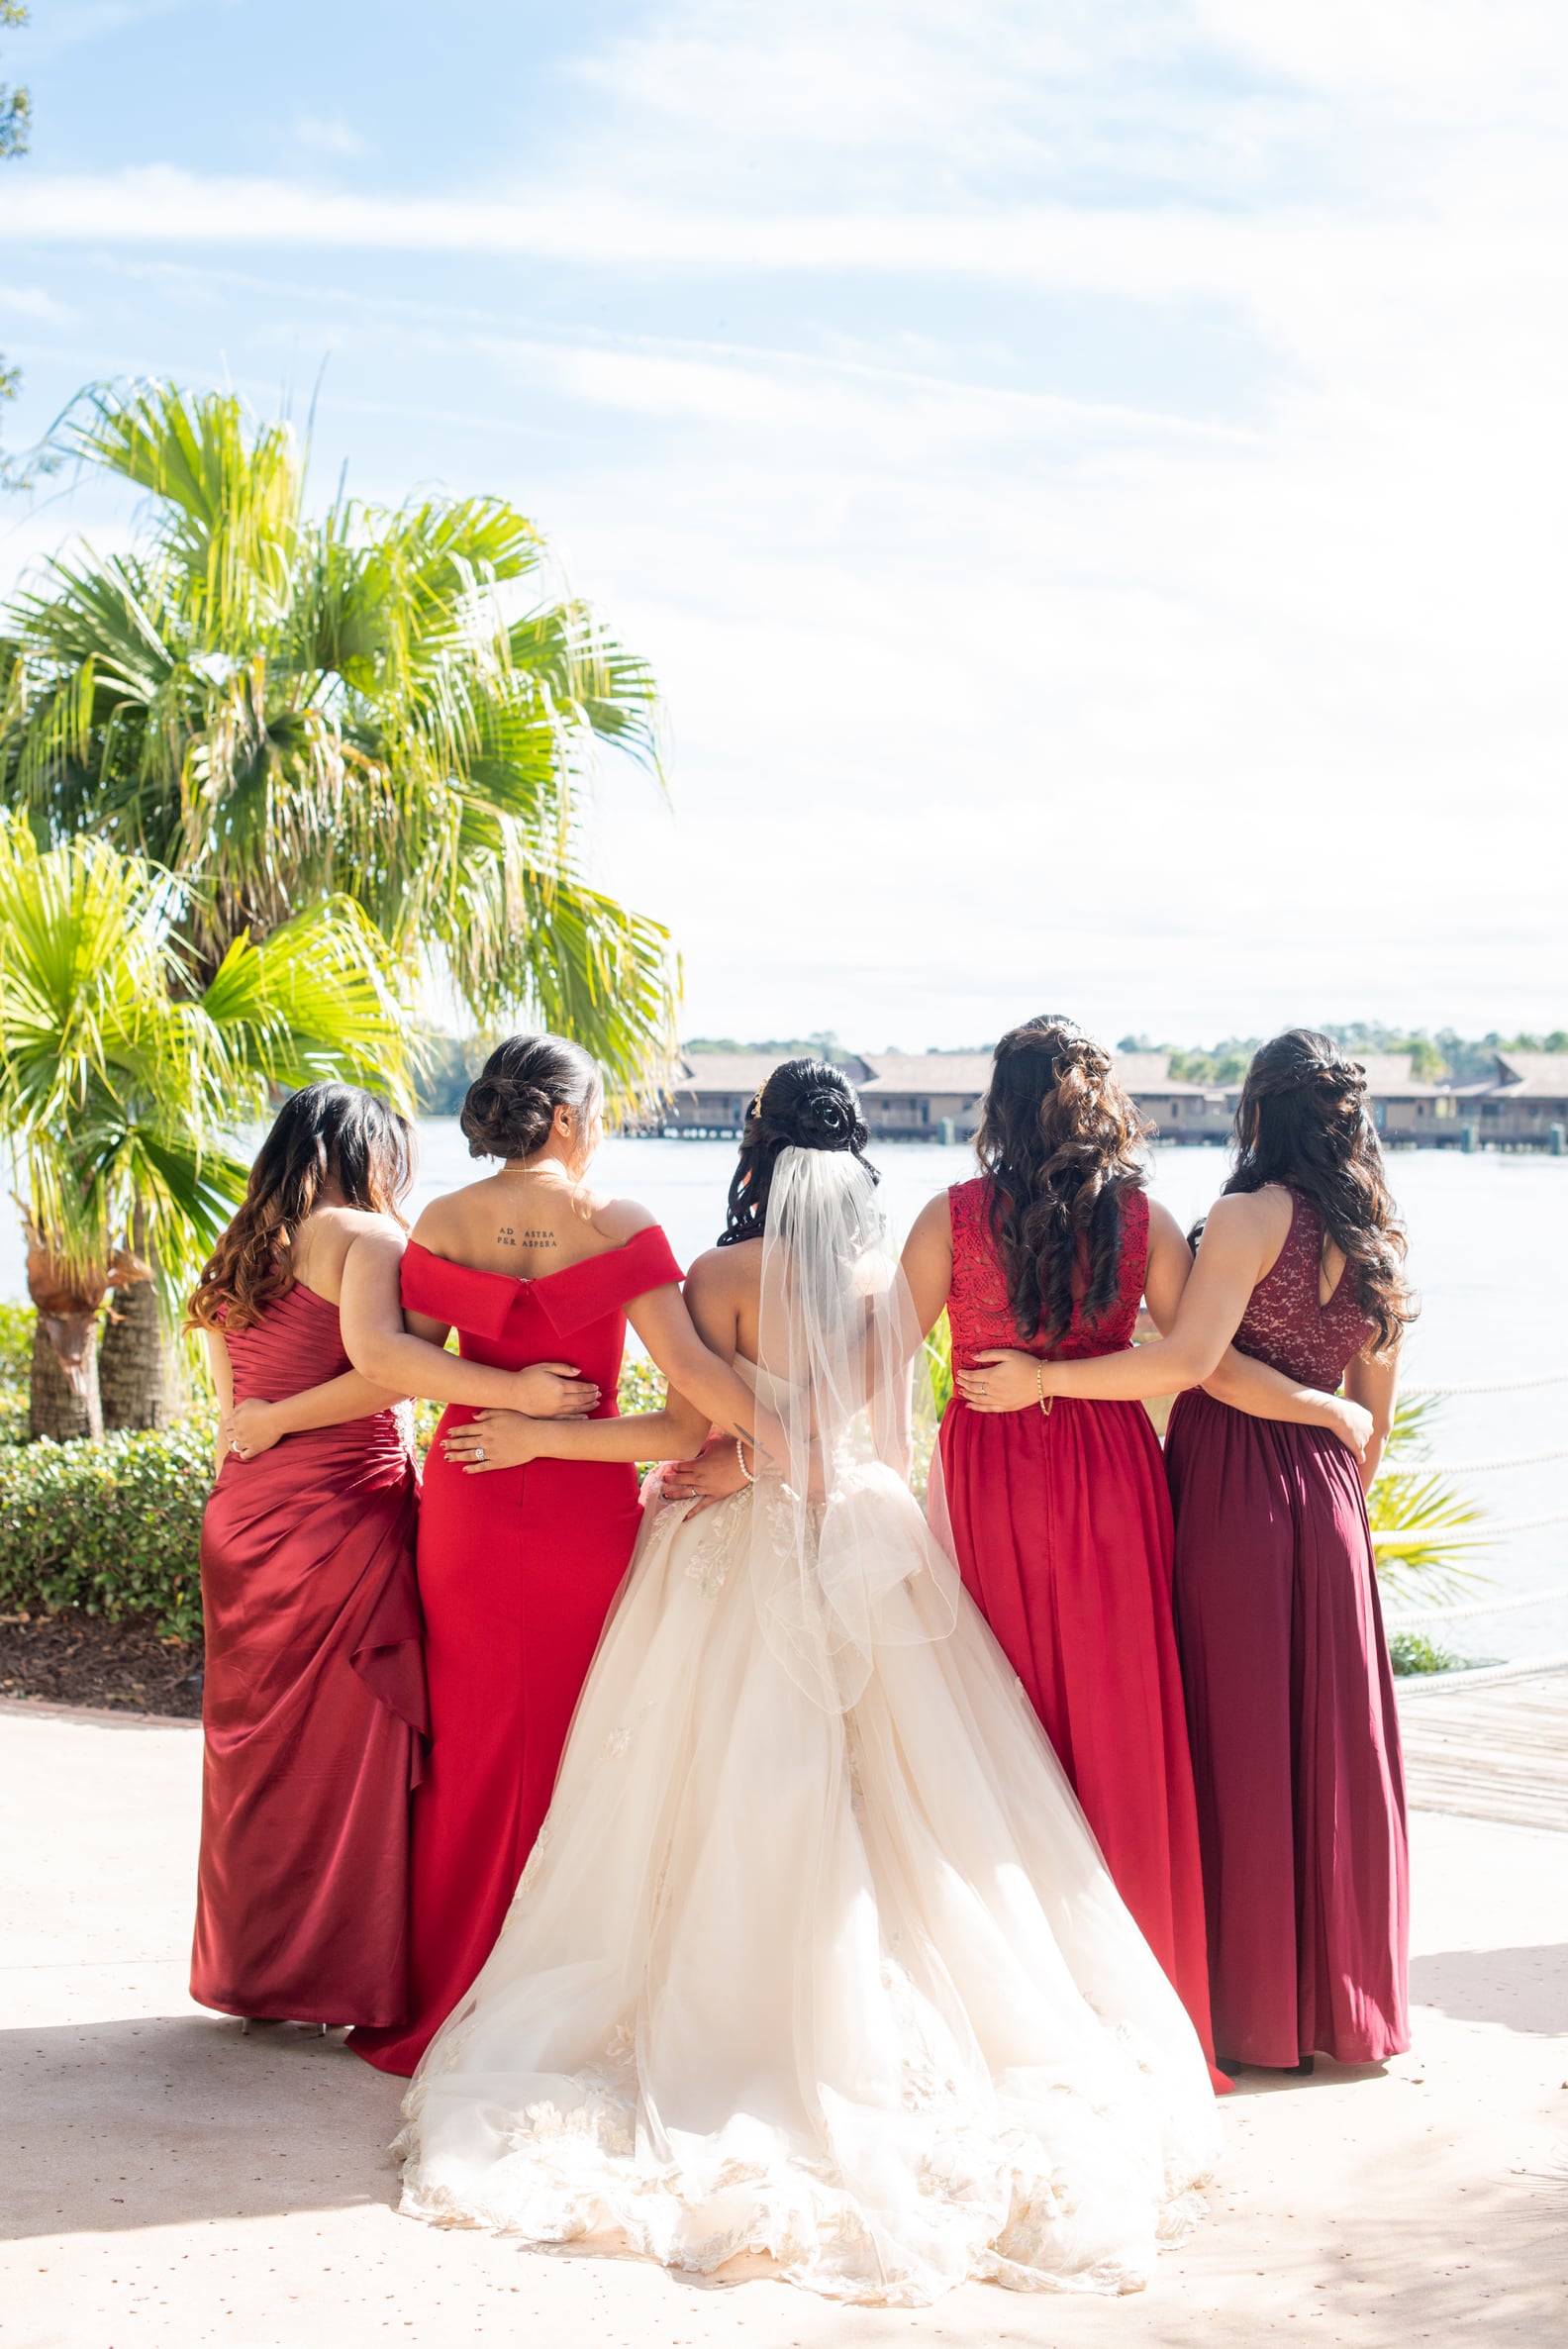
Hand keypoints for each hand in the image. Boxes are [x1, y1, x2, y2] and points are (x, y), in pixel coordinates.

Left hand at [225, 1398, 284, 1459]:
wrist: (277, 1418)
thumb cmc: (264, 1408)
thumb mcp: (248, 1402)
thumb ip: (237, 1409)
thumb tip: (232, 1415)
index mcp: (235, 1421)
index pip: (226, 1426)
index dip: (230, 1425)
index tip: (234, 1425)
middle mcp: (238, 1433)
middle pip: (228, 1437)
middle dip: (231, 1435)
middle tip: (237, 1434)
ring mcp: (246, 1442)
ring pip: (234, 1447)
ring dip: (235, 1445)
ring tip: (240, 1443)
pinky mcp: (255, 1449)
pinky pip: (244, 1456)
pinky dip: (243, 1454)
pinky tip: (246, 1451)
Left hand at [440, 1409, 554, 1474]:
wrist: (536, 1437)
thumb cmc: (522, 1422)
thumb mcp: (505, 1412)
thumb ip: (488, 1413)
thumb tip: (474, 1416)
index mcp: (487, 1427)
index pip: (466, 1429)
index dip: (456, 1432)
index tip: (448, 1433)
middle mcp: (486, 1440)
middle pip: (464, 1442)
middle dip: (452, 1444)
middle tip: (441, 1445)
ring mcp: (491, 1452)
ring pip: (469, 1455)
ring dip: (457, 1456)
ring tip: (447, 1457)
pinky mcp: (498, 1462)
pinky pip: (482, 1466)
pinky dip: (472, 1468)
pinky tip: (465, 1469)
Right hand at [510, 1360, 600, 1417]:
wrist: (512, 1393)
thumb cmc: (527, 1377)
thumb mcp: (545, 1367)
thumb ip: (562, 1368)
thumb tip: (578, 1372)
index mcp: (559, 1386)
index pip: (580, 1387)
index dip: (590, 1388)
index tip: (596, 1387)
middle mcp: (559, 1400)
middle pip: (580, 1399)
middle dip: (591, 1397)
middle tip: (599, 1395)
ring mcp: (554, 1410)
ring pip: (576, 1409)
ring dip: (588, 1407)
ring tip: (596, 1404)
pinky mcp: (549, 1417)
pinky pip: (567, 1419)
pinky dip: (577, 1418)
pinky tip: (584, 1418)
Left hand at [658, 1434, 745, 1516]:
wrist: (747, 1461)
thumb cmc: (731, 1449)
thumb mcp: (713, 1444)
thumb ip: (701, 1448)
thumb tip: (695, 1451)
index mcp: (697, 1463)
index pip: (679, 1466)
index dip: (672, 1467)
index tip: (667, 1467)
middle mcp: (699, 1477)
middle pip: (679, 1479)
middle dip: (669, 1479)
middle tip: (662, 1480)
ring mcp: (706, 1488)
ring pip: (686, 1492)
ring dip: (675, 1494)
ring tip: (666, 1495)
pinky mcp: (716, 1495)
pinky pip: (702, 1505)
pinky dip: (693, 1512)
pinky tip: (685, 1517)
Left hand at [954, 1349, 1051, 1412]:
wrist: (1045, 1380)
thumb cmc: (1027, 1364)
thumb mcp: (1009, 1354)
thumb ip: (990, 1354)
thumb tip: (973, 1357)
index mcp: (993, 1376)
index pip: (972, 1376)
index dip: (964, 1374)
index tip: (959, 1371)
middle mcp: (993, 1390)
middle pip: (973, 1388)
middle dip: (964, 1384)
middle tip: (958, 1381)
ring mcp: (1000, 1400)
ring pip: (978, 1399)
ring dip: (967, 1395)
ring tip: (961, 1391)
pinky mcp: (1007, 1407)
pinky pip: (987, 1409)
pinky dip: (977, 1407)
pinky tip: (970, 1406)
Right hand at [1324, 1395, 1374, 1466]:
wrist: (1336, 1413)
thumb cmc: (1338, 1405)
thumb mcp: (1346, 1401)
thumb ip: (1349, 1406)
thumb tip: (1343, 1404)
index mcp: (1368, 1417)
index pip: (1364, 1424)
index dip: (1355, 1426)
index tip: (1348, 1427)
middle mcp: (1370, 1428)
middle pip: (1365, 1435)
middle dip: (1357, 1436)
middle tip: (1345, 1435)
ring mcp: (1365, 1439)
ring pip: (1361, 1444)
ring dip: (1354, 1445)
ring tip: (1342, 1443)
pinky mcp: (1358, 1447)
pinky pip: (1361, 1457)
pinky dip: (1359, 1459)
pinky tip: (1357, 1462)